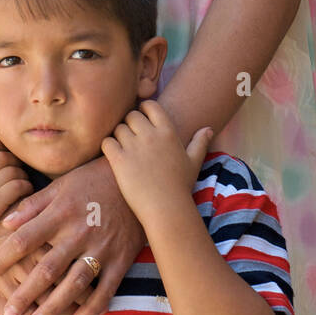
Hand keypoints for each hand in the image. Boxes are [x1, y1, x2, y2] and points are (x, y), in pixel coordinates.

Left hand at [0, 156, 147, 314]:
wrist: (136, 179)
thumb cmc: (92, 181)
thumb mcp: (61, 186)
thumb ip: (33, 205)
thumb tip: (5, 222)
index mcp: (61, 213)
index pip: (26, 238)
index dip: (5, 256)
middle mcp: (79, 232)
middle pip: (48, 268)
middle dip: (26, 293)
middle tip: (8, 314)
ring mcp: (102, 247)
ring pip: (75, 282)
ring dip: (55, 305)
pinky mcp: (121, 258)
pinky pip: (107, 287)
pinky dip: (93, 305)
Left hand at [101, 102, 212, 228]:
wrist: (166, 209)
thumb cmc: (180, 186)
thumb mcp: (194, 162)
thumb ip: (200, 142)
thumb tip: (209, 129)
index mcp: (168, 132)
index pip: (150, 105)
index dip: (143, 109)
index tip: (142, 119)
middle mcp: (151, 136)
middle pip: (131, 116)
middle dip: (130, 124)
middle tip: (131, 138)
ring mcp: (134, 147)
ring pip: (118, 128)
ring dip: (118, 136)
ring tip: (123, 149)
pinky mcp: (120, 161)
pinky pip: (107, 142)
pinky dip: (108, 146)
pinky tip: (114, 156)